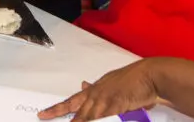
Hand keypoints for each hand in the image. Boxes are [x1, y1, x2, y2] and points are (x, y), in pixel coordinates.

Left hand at [39, 60, 163, 120]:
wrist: (150, 76)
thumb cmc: (134, 80)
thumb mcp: (111, 83)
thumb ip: (97, 87)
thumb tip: (83, 84)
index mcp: (95, 89)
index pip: (72, 101)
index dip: (57, 109)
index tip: (43, 114)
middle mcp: (96, 93)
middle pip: (76, 110)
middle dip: (63, 117)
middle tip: (46, 118)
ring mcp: (105, 99)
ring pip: (86, 116)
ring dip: (79, 121)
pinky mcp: (116, 105)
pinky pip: (101, 118)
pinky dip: (94, 121)